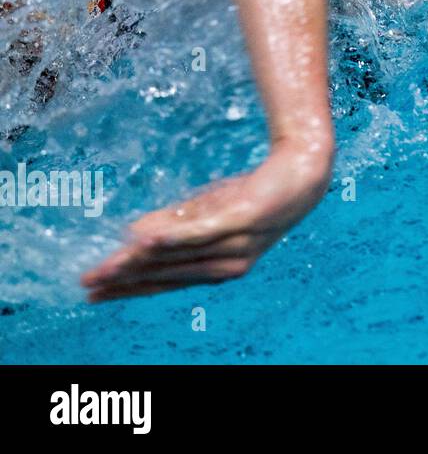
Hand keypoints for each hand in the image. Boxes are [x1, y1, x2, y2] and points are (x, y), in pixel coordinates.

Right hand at [81, 141, 332, 301]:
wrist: (301, 171)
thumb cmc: (253, 193)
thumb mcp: (206, 210)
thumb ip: (173, 224)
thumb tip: (133, 236)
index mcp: (217, 266)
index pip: (165, 282)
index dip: (128, 287)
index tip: (93, 292)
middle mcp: (227, 263)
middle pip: (168, 275)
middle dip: (126, 280)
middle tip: (90, 283)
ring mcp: (237, 243)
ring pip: (181, 257)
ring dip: (141, 263)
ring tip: (109, 266)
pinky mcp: (245, 218)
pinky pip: (204, 231)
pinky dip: (174, 236)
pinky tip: (146, 239)